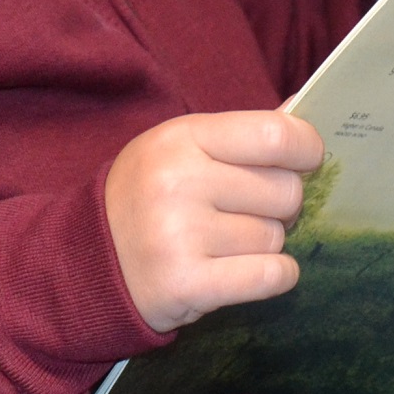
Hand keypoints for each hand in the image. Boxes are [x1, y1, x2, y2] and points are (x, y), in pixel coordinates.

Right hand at [105, 110, 324, 331]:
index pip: (274, 135)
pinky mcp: (187, 285)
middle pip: (284, 191)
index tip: (307, 160)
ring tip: (226, 243)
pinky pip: (270, 276)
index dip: (306, 148)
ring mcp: (180, 236)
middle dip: (280, 205)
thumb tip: (305, 107)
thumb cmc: (147, 197)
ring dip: (264, 244)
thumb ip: (240, 135)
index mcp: (180, 138)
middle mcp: (179, 182)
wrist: (87, 261)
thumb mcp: (180, 149)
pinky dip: (274, 276)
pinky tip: (249, 271)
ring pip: (275, 237)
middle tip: (251, 212)